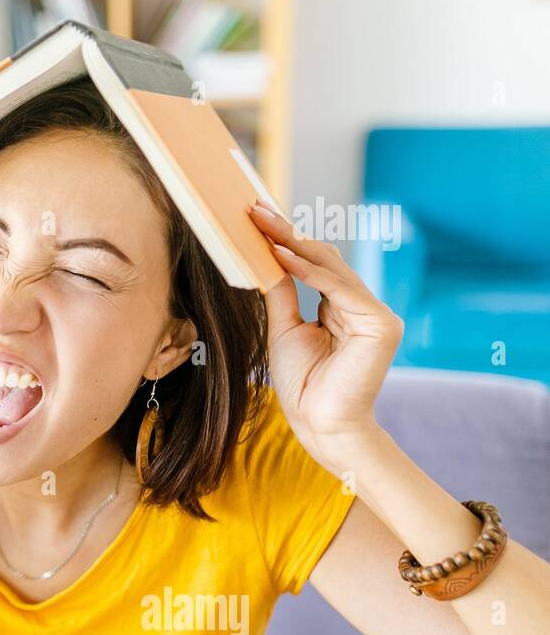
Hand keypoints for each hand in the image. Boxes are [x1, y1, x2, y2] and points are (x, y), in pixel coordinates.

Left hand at [249, 199, 403, 471]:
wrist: (319, 424)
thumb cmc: (303, 384)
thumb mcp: (285, 329)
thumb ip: (282, 293)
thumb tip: (268, 258)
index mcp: (343, 307)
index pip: (315, 264)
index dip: (287, 240)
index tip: (257, 217)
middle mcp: (363, 306)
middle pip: (323, 259)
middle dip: (287, 233)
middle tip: (255, 210)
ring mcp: (375, 313)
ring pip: (331, 267)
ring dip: (294, 244)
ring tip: (262, 224)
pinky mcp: (380, 324)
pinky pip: (339, 289)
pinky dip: (309, 271)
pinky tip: (282, 254)